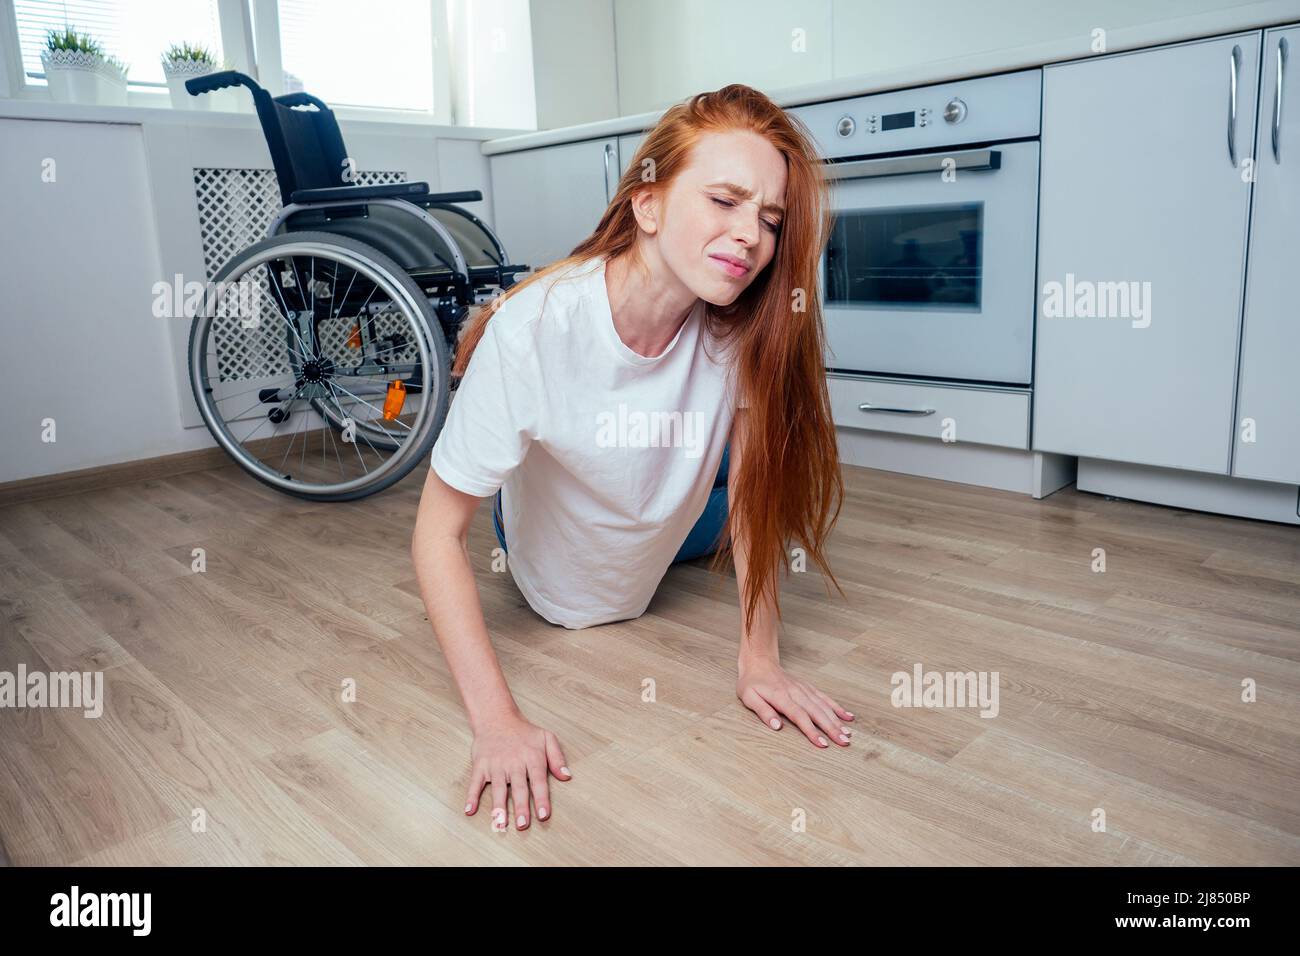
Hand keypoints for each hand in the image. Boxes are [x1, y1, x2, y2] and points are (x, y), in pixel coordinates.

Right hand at [465, 711, 570, 829]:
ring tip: (499, 823)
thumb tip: (567, 776)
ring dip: (498, 806)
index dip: (542, 799)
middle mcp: (514, 763)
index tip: (544, 816)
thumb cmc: (524, 732)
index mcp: (532, 758)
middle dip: (521, 807)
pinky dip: (471, 796)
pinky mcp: (480, 765)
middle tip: (523, 825)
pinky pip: (475, 782)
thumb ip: (557, 758)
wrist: (497, 717)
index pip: (539, 782)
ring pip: (497, 788)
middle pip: (519, 788)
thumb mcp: (547, 738)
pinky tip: (470, 810)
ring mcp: (496, 765)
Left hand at [737, 655, 854, 748]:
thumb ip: (763, 711)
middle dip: (831, 728)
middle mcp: (796, 692)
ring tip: (848, 734)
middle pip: (816, 712)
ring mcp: (804, 689)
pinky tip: (848, 716)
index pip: (799, 716)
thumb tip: (777, 726)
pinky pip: (825, 698)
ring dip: (837, 720)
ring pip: (823, 706)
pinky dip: (837, 707)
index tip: (822, 744)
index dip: (812, 731)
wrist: (759, 662)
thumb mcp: (749, 697)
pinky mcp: (808, 688)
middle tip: (844, 742)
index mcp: (781, 696)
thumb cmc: (752, 683)